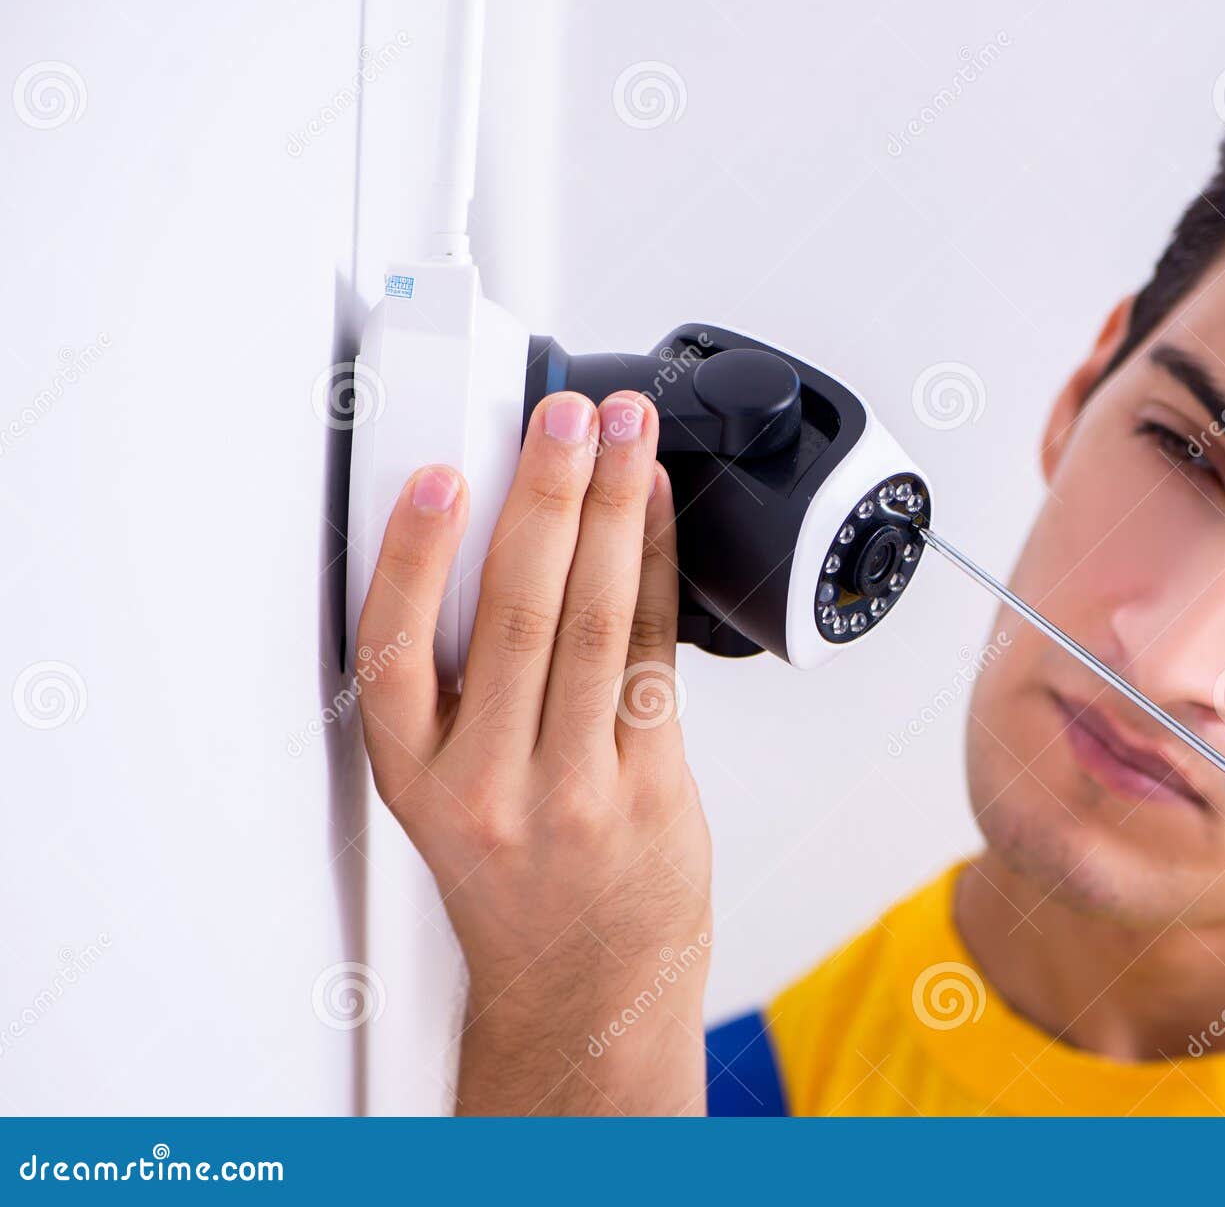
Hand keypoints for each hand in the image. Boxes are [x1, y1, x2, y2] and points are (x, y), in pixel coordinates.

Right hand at [354, 390, 711, 1115]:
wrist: (584, 982)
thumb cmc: (514, 879)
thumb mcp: (448, 795)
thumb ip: (460, 689)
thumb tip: (498, 539)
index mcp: (417, 777)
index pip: (394, 652)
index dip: (412, 556)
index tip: (440, 477)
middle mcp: (490, 785)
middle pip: (514, 616)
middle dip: (543, 497)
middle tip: (563, 416)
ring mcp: (577, 790)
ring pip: (595, 625)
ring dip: (611, 514)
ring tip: (622, 437)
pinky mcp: (650, 788)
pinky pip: (655, 656)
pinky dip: (656, 570)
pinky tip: (655, 513)